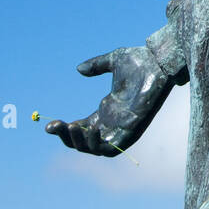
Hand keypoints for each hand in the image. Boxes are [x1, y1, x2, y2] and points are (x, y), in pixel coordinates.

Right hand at [46, 45, 170, 157]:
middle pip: (84, 142)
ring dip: (80, 143)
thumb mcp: (113, 62)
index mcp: (107, 111)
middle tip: (54, 126)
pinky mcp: (133, 130)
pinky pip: (113, 147)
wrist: (159, 60)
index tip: (49, 125)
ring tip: (70, 128)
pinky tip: (90, 129)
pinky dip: (99, 143)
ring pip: (96, 148)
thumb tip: (79, 69)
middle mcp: (113, 123)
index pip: (81, 128)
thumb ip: (97, 66)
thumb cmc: (142, 61)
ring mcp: (123, 128)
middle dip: (67, 138)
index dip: (65, 130)